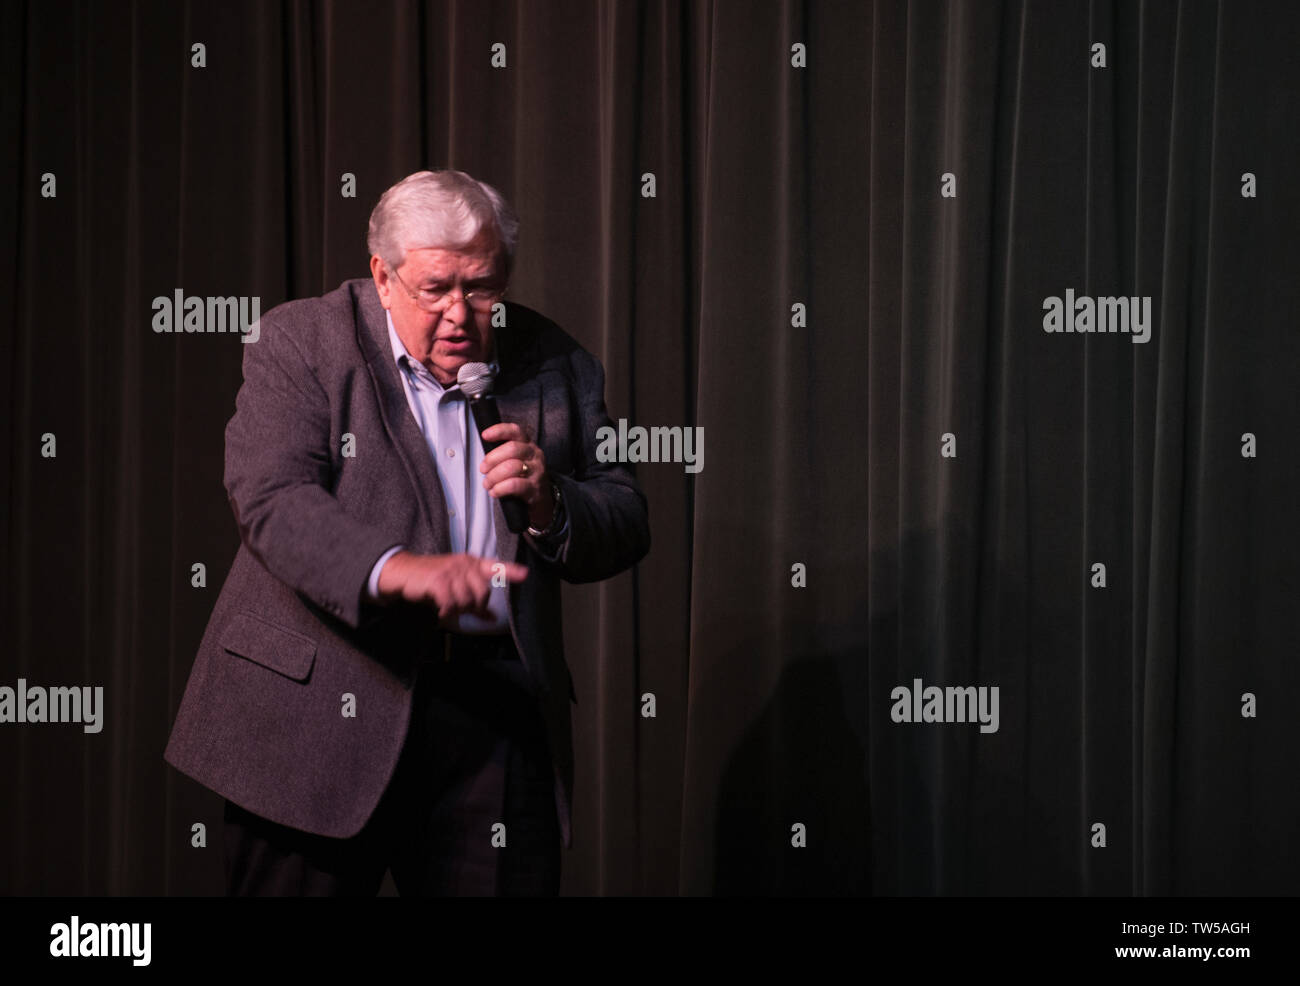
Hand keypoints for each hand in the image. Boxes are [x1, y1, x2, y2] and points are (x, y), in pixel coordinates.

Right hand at [375, 551, 527, 624]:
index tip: (525, 574)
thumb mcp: (456, 588)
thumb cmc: (433, 581)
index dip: (510, 571)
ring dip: (457, 609)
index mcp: (471, 563)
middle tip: (459, 607)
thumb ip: (475, 601)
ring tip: (447, 606)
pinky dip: (447, 611)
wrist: (404, 572)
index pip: (495, 566)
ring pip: (467, 600)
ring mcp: (451, 570)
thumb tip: (491, 618)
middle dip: (473, 605)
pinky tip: (440, 610)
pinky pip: (451, 603)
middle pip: (483, 592)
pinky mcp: (438, 580)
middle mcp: (464, 564)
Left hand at [480, 422, 554, 529]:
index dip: (499, 431)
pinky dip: (500, 488)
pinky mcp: (535, 488)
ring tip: (488, 483)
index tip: (485, 435)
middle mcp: (534, 455)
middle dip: (492, 459)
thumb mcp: (517, 460)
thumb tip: (484, 458)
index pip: (515, 431)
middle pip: (512, 448)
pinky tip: (495, 491)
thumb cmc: (524, 477)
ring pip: (512, 467)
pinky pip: (514, 484)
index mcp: (528, 445)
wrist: (541, 498)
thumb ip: (503, 454)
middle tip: (483, 469)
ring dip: (494, 476)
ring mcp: (537, 471)